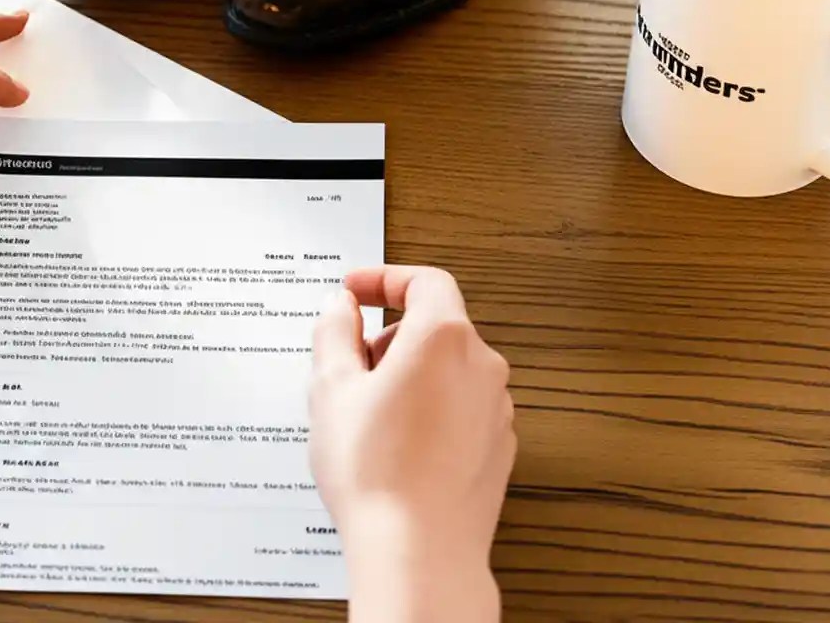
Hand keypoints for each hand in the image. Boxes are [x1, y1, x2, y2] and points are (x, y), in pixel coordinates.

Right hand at [311, 266, 514, 622]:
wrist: (418, 551)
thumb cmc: (377, 474)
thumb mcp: (330, 388)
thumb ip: (333, 332)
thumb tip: (339, 308)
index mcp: (444, 337)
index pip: (425, 281)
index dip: (385, 279)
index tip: (355, 291)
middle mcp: (482, 366)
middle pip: (436, 325)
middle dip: (389, 336)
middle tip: (350, 365)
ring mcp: (496, 408)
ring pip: (449, 369)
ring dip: (410, 375)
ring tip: (367, 414)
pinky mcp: (498, 445)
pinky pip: (461, 407)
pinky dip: (430, 409)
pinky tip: (395, 444)